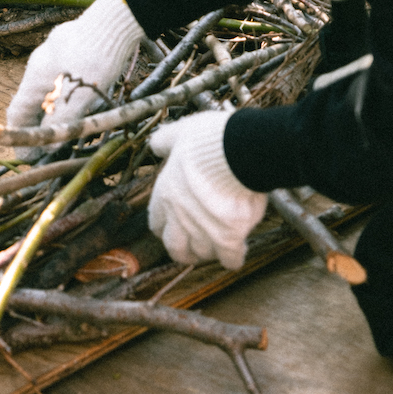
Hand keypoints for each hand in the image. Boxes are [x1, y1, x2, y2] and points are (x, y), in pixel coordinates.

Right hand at [5, 0, 145, 159]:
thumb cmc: (94, 61)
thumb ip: (61, 123)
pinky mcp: (72, 45)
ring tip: (72, 123)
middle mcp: (39, 65)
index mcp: (34, 78)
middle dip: (40, 124)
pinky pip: (66, 75)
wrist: (115, 21)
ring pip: (51, 87)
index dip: (19, 136)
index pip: (17, 113)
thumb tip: (48, 145)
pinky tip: (87, 95)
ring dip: (57, 108)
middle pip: (33, 101)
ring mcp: (55, 53)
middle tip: (53, 142)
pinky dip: (70, 92)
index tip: (28, 155)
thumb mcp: (78, 99)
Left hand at [147, 111, 267, 270]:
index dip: (165, 226)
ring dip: (209, 252)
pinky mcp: (227, 238)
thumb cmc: (207, 141)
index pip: (156, 222)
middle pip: (175, 247)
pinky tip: (237, 253)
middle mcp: (179, 218)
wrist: (235, 153)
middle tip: (195, 246)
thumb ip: (165, 141)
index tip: (173, 226)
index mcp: (166, 195)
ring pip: (201, 254)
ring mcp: (202, 231)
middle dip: (184, 250)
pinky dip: (233, 259)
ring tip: (217, 245)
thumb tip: (155, 144)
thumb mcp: (178, 133)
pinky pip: (229, 260)